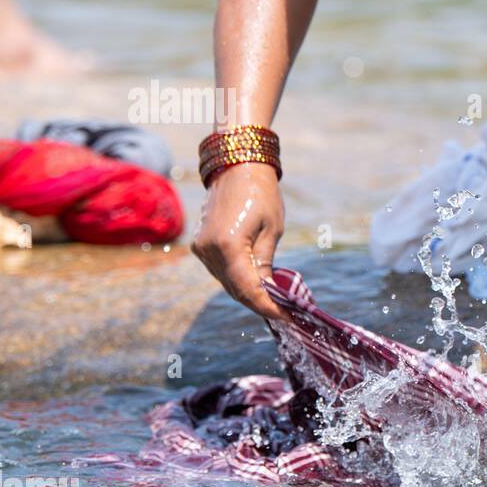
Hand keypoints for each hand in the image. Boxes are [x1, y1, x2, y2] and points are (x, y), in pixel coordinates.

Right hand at [192, 162, 285, 319]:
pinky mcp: (201, 246)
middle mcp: (208, 250)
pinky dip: (240, 282)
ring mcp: (201, 249)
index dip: (267, 306)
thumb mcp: (272, 231)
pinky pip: (222, 272)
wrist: (236, 169)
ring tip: (276, 303)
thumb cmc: (261, 195)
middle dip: (261, 304)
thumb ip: (266, 264)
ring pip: (228, 284)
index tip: (286, 317)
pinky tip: (259, 286)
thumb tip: (270, 294)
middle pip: (236, 290)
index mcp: (227, 245)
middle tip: (286, 314)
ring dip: (250, 295)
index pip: (248, 288)